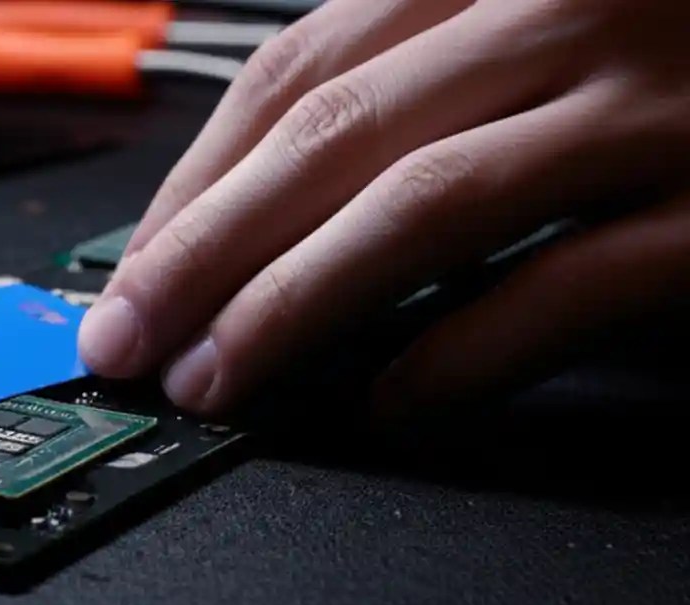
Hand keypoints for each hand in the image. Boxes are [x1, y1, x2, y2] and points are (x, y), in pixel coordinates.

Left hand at [78, 0, 689, 417]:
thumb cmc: (683, 54)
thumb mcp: (540, 28)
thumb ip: (421, 85)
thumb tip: (265, 205)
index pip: (295, 67)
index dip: (196, 179)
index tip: (134, 268)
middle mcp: (576, 6)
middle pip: (332, 133)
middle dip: (207, 251)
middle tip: (132, 341)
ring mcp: (660, 103)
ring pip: (424, 202)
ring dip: (294, 305)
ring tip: (222, 382)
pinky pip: (569, 283)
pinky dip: (462, 351)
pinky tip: (392, 403)